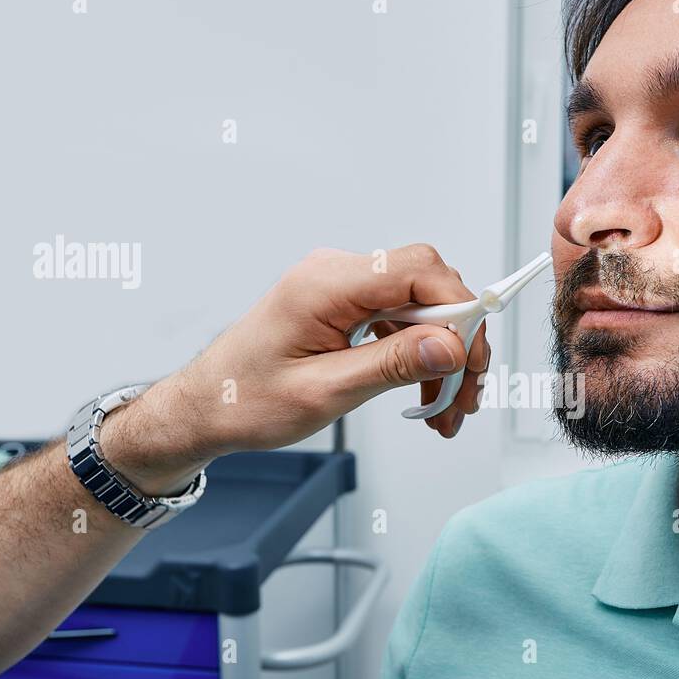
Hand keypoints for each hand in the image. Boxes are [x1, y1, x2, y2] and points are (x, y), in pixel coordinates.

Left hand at [100, 244, 490, 492]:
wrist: (207, 408)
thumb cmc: (247, 399)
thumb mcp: (325, 391)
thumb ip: (391, 364)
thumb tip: (449, 346)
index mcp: (325, 284)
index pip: (417, 271)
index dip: (458, 310)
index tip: (471, 359)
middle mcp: (335, 274)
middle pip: (427, 287)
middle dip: (457, 341)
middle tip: (466, 393)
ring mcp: (341, 288)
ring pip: (419, 307)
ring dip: (441, 355)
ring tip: (445, 407)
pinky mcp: (345, 306)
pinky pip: (399, 319)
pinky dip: (419, 355)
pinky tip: (424, 392)